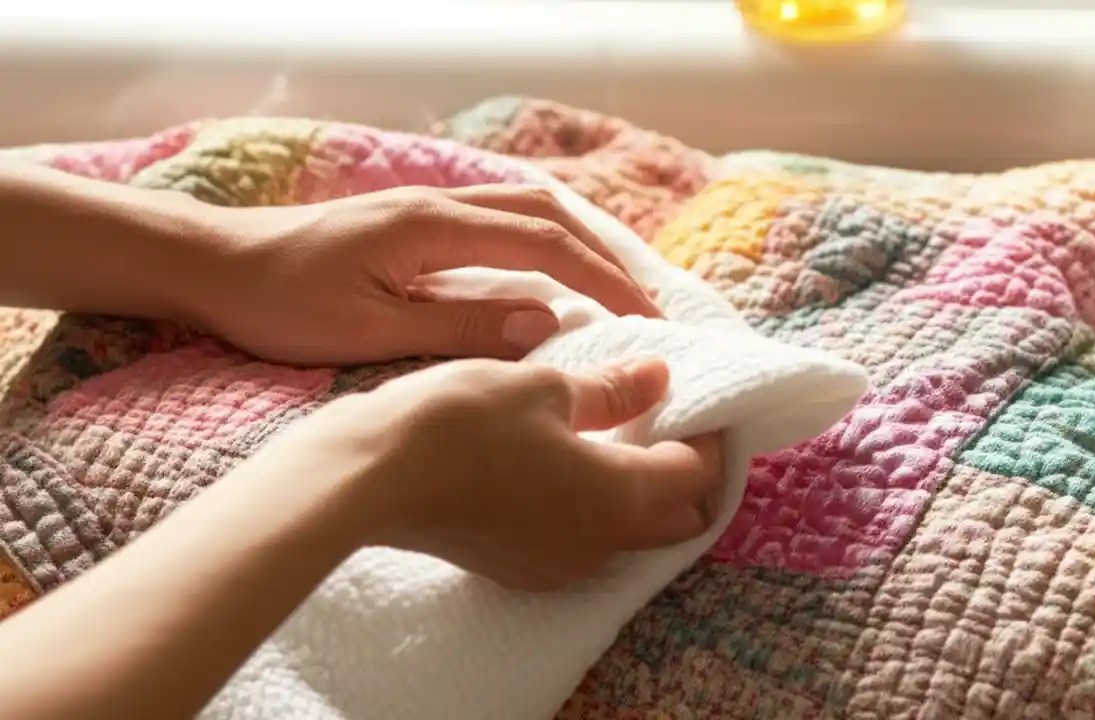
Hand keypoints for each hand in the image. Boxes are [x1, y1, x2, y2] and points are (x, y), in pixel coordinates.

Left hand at [193, 185, 660, 364]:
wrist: (215, 265)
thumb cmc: (282, 303)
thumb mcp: (373, 330)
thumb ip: (463, 327)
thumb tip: (548, 325)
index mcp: (434, 226)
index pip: (545, 246)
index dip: (603, 283)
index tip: (645, 322)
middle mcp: (439, 204)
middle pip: (549, 214)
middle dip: (605, 260)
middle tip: (647, 308)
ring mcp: (426, 208)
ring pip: (526, 211)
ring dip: (578, 247)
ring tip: (616, 292)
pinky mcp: (414, 223)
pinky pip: (498, 223)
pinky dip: (542, 246)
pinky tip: (551, 280)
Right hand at [249, 357, 723, 590]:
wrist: (368, 477)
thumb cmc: (459, 421)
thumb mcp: (544, 388)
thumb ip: (612, 390)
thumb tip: (659, 378)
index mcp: (617, 497)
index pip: (698, 474)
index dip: (708, 435)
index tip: (696, 398)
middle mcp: (598, 544)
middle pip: (677, 517)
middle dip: (688, 473)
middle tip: (670, 421)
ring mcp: (557, 564)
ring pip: (631, 534)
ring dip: (641, 491)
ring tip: (620, 436)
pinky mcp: (519, 566)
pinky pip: (585, 541)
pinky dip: (599, 507)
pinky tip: (571, 464)